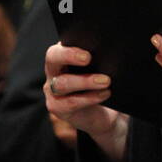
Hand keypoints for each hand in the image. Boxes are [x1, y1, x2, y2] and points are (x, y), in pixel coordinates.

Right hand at [43, 42, 127, 161]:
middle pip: (53, 59)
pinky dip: (90, 98)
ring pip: (63, 83)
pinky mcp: (57, 107)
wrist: (101, 112)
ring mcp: (52, 90)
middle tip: (88, 58)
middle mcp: (53, 71)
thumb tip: (109, 48)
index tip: (87, 54)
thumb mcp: (98, 67)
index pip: (58, 48)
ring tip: (106, 81)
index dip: (69, 50)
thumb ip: (97, 57)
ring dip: (85, 81)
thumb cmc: (99, 82)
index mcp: (62, 55)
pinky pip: (71, 102)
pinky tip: (105, 93)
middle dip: (70, 56)